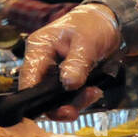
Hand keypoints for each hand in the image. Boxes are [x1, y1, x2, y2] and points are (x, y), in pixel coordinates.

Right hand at [20, 4, 121, 118]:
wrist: (109, 24)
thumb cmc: (92, 25)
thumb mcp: (86, 42)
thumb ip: (77, 63)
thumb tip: (68, 85)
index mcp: (39, 49)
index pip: (28, 76)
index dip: (33, 95)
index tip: (47, 107)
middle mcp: (44, 64)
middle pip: (41, 93)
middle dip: (57, 106)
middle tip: (72, 112)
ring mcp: (57, 74)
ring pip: (57, 99)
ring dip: (74, 103)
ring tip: (93, 94)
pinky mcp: (70, 81)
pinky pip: (71, 97)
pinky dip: (82, 99)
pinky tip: (95, 92)